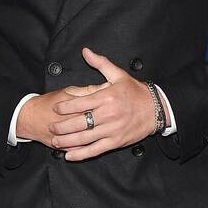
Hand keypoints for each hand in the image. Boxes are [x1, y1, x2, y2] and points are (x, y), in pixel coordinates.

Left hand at [43, 48, 162, 160]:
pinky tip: (69, 156)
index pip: (80, 103)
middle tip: (51, 127)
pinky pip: (95, 150)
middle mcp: (108, 114)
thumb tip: (86, 52)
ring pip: (85, 138)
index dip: (65, 107)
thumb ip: (100, 63)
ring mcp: (112, 130)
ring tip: (55, 141)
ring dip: (67, 141)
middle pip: (79, 122)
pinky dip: (81, 154)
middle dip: (62, 126)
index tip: (55, 108)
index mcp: (107, 97)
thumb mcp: (118, 74)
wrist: (156, 108)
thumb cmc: (135, 92)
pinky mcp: (116, 142)